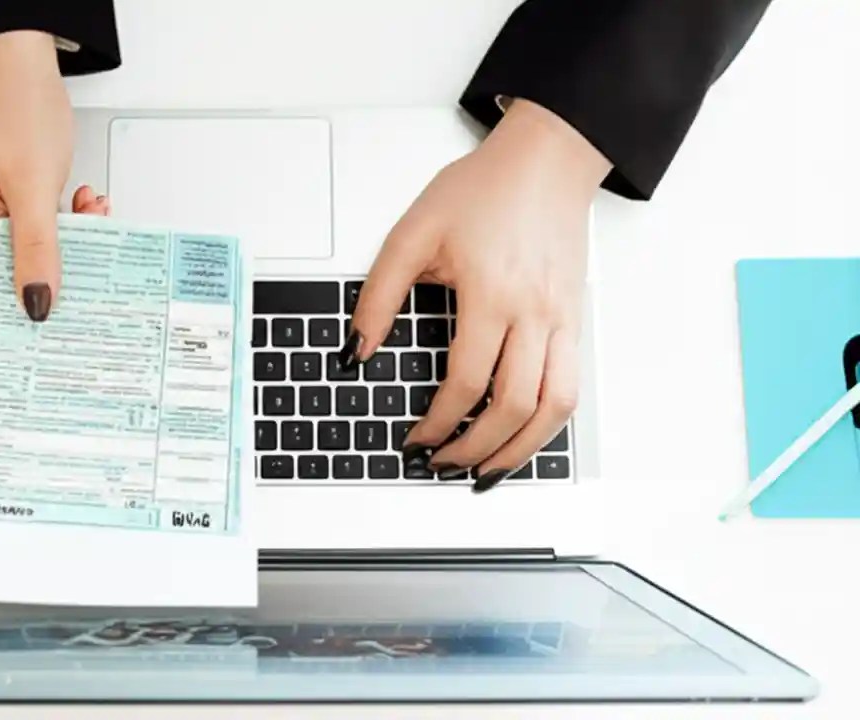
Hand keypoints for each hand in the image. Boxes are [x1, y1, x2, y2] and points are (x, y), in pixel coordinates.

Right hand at [0, 30, 108, 318]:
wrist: (22, 66)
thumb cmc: (16, 110)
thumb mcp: (32, 187)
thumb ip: (36, 250)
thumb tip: (37, 303)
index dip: (22, 308)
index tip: (62, 316)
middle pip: (6, 278)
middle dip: (51, 268)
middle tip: (88, 261)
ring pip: (27, 257)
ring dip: (65, 243)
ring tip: (88, 217)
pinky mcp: (3, 207)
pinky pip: (34, 235)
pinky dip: (63, 225)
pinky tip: (80, 206)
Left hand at [346, 99, 610, 492]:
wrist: (546, 160)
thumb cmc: (483, 189)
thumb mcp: (413, 234)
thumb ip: (378, 296)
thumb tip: (356, 350)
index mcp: (491, 293)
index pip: (465, 382)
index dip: (438, 422)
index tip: (415, 439)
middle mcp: (534, 313)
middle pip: (511, 406)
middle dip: (474, 449)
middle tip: (443, 463)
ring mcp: (562, 319)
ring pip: (554, 408)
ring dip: (520, 450)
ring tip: (487, 471)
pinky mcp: (576, 319)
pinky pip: (570, 386)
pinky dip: (547, 422)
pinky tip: (522, 435)